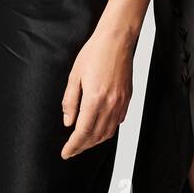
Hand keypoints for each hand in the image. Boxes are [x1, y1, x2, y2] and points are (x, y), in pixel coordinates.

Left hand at [60, 24, 137, 158]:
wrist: (117, 39)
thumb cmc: (95, 52)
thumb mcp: (74, 76)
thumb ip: (70, 101)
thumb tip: (68, 121)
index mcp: (95, 99)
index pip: (83, 132)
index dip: (73, 146)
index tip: (66, 153)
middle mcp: (110, 104)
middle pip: (96, 136)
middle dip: (83, 147)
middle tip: (72, 150)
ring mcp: (121, 102)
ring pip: (109, 132)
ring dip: (95, 141)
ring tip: (84, 142)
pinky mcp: (127, 98)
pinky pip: (118, 121)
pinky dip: (108, 130)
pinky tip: (100, 128)